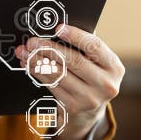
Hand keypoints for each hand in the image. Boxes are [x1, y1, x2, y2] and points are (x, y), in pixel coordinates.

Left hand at [15, 24, 124, 139]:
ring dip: (38, 61)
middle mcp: (106, 84)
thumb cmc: (90, 77)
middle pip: (73, 60)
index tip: (58, 28)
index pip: (94, 46)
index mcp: (114, 67)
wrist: (89, 111)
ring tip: (26, 52)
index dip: (75, 36)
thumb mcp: (96, 63)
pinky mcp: (73, 107)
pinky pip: (51, 85)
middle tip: (33, 41)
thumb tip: (58, 28)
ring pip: (59, 74)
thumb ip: (84, 46)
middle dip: (49, 48)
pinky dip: (37, 73)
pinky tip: (29, 65)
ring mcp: (90, 98)